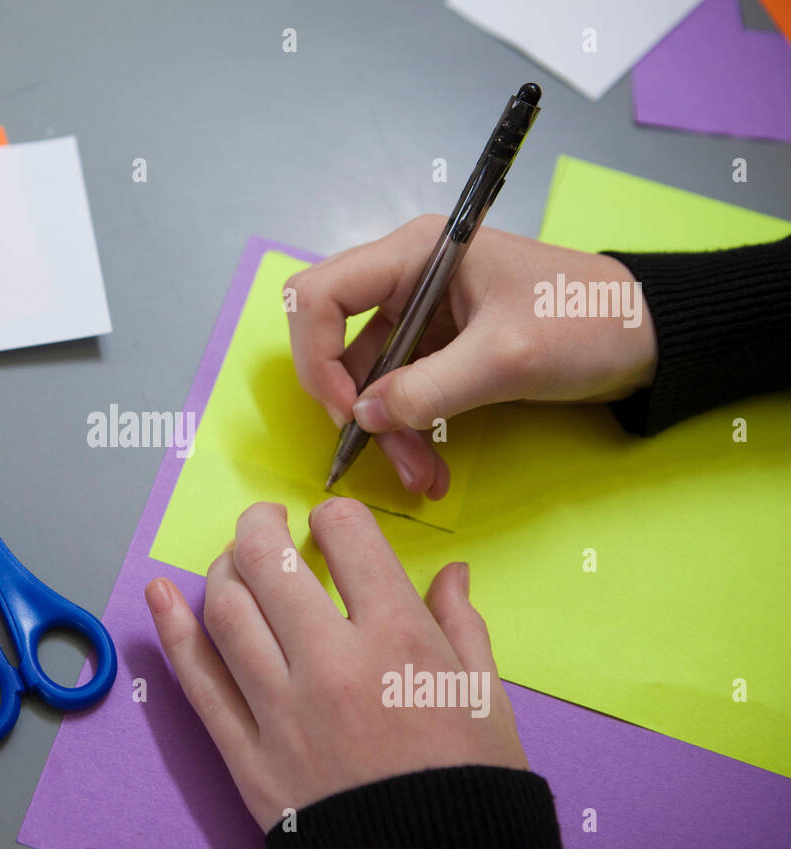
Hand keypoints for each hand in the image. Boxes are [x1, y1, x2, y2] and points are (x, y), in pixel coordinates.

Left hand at [144, 498, 528, 832]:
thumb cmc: (468, 788)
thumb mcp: (487, 701)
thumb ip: (464, 627)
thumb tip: (453, 574)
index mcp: (400, 641)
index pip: (349, 536)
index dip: (339, 516)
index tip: (336, 524)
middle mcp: (332, 664)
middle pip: (270, 560)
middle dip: (263, 524)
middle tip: (267, 521)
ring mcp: (281, 709)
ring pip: (226, 609)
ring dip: (224, 568)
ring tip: (236, 559)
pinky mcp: (246, 753)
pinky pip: (197, 680)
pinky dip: (173, 630)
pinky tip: (161, 596)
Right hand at [285, 217, 657, 496]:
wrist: (649, 335)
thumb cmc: (586, 321)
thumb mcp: (506, 358)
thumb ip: (428, 389)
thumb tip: (363, 419)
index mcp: (415, 253)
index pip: (319, 295)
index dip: (317, 356)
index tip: (348, 411)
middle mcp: (405, 278)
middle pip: (335, 342)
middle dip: (352, 406)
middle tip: (383, 455)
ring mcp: (419, 314)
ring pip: (367, 379)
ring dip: (386, 432)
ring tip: (423, 477)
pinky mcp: (438, 347)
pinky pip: (399, 392)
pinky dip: (409, 432)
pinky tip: (432, 467)